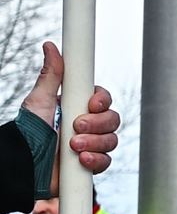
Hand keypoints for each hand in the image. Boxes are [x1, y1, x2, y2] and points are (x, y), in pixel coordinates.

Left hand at [21, 43, 118, 176]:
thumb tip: (50, 47)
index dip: (101, 101)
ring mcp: (90, 144)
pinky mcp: (90, 163)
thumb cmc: (29, 133)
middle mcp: (86, 124)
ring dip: (95, 142)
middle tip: (76, 127)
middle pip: (112, 118)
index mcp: (76, 107)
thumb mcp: (40, 101)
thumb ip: (51, 75)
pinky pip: (106, 160)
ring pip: (111, 139)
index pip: (102, 99)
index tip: (91, 105)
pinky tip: (81, 159)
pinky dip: (96, 159)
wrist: (27, 166)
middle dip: (97, 124)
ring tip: (74, 146)